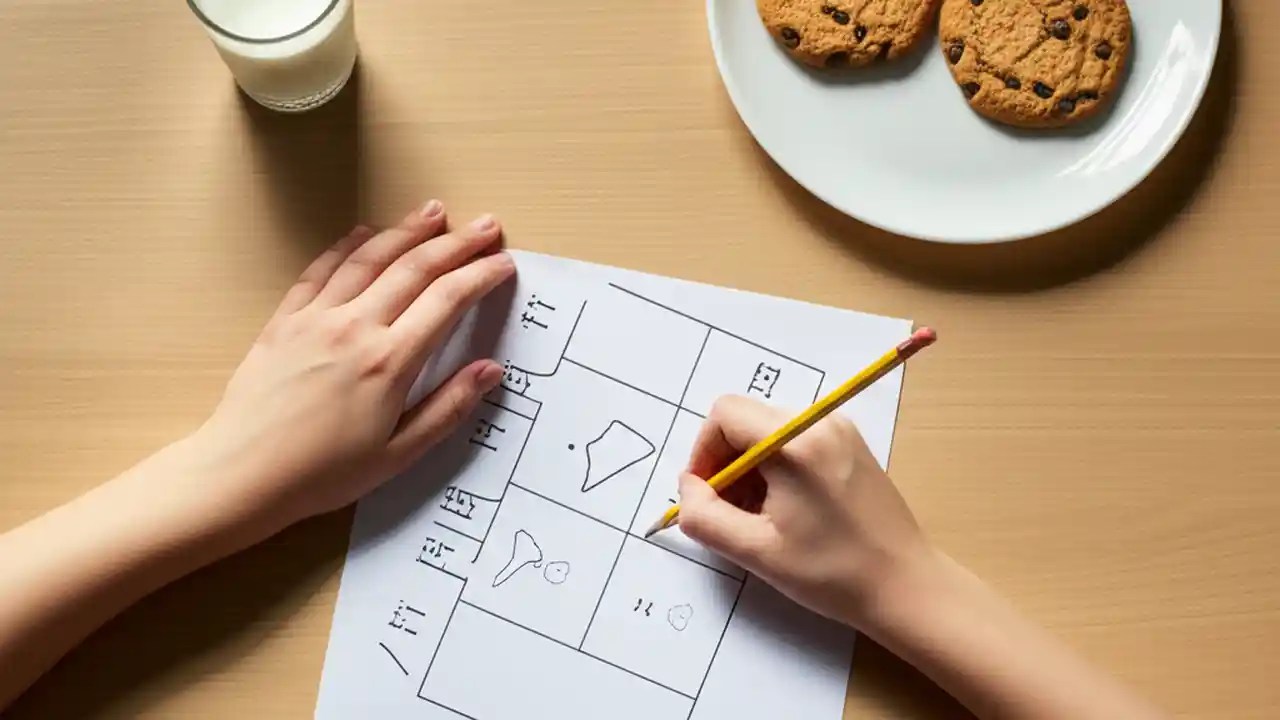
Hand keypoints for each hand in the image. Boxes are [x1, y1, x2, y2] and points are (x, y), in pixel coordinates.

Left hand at [188, 201, 514, 535]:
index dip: (480, 277)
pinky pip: (320, 271)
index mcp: (390, 362)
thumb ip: (448, 408)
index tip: (503, 264)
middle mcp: (356, 327)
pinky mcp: (284, 321)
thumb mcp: (398, 455)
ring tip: (433, 212)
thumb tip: (491, 370)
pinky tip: (364, 232)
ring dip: (406, 231)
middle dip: (456, 243)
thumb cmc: (323, 474)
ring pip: (369, 259)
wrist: (242, 474)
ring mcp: (316, 318)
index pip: (447, 302)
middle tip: (485, 226)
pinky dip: (347, 246)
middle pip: (415, 269)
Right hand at [676, 396, 929, 626]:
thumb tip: (688, 487)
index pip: (725, 414)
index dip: (703, 452)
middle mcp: (820, 421)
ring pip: (768, 428)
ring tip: (759, 515)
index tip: (707, 495)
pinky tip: (785, 507)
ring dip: (750, 465)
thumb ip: (704, 515)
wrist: (905, 586)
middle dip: (726, 461)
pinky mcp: (850, 443)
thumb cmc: (833, 573)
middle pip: (746, 418)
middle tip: (731, 511)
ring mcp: (839, 429)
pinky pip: (795, 438)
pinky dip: (776, 465)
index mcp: (796, 442)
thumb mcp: (755, 551)